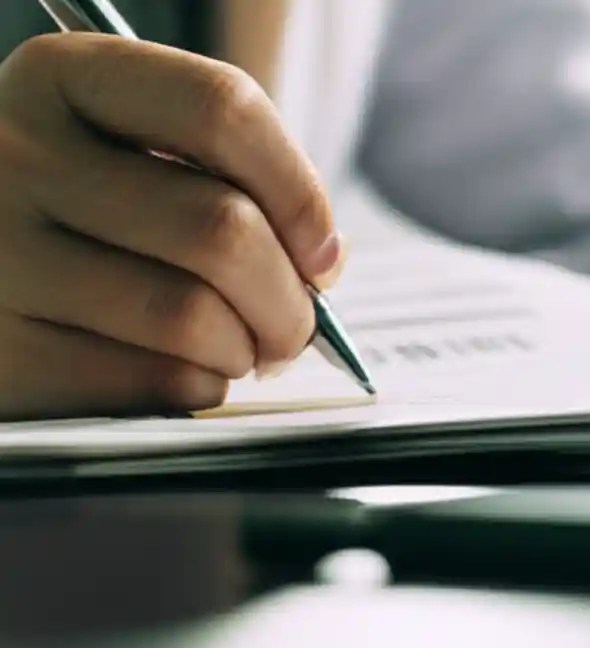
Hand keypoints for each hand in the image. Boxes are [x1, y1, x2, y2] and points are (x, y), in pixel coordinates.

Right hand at [0, 34, 343, 419]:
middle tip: (294, 326)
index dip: (299, 191)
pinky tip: (185, 374)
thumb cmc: (75, 208)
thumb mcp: (129, 150)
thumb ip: (226, 177)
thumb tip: (320, 262)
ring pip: (188, 316)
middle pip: (220, 229)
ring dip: (242, 350)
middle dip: (288, 300)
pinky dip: (194, 390)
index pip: (221, 110)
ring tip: (236, 350)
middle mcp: (16, 152)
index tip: (322, 251)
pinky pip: (147, 382)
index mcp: (66, 79)